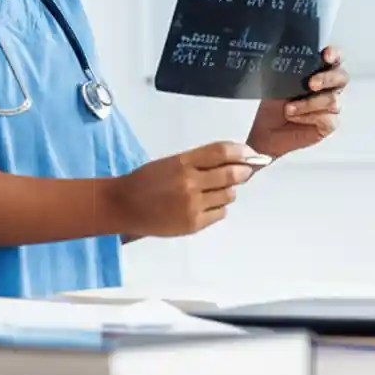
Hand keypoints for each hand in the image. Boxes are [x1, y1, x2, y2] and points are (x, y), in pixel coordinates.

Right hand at [108, 141, 255, 237]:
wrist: (123, 206)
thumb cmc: (145, 182)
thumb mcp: (170, 163)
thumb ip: (198, 162)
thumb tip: (234, 162)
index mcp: (181, 162)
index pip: (220, 152)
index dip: (241, 151)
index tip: (251, 153)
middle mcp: (189, 182)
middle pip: (231, 174)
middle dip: (242, 172)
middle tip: (245, 171)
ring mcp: (193, 205)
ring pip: (229, 195)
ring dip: (227, 191)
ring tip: (213, 191)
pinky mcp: (194, 223)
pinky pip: (220, 213)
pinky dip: (217, 207)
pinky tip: (204, 205)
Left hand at [248, 46, 348, 160]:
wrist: (266, 128)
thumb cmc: (274, 103)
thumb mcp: (278, 83)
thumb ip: (291, 71)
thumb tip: (292, 61)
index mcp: (318, 72)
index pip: (334, 59)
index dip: (334, 55)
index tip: (326, 56)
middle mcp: (329, 88)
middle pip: (341, 77)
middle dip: (326, 79)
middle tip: (311, 84)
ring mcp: (331, 106)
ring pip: (332, 100)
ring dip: (307, 104)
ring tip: (289, 109)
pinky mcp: (330, 123)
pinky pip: (326, 118)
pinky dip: (307, 117)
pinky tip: (294, 117)